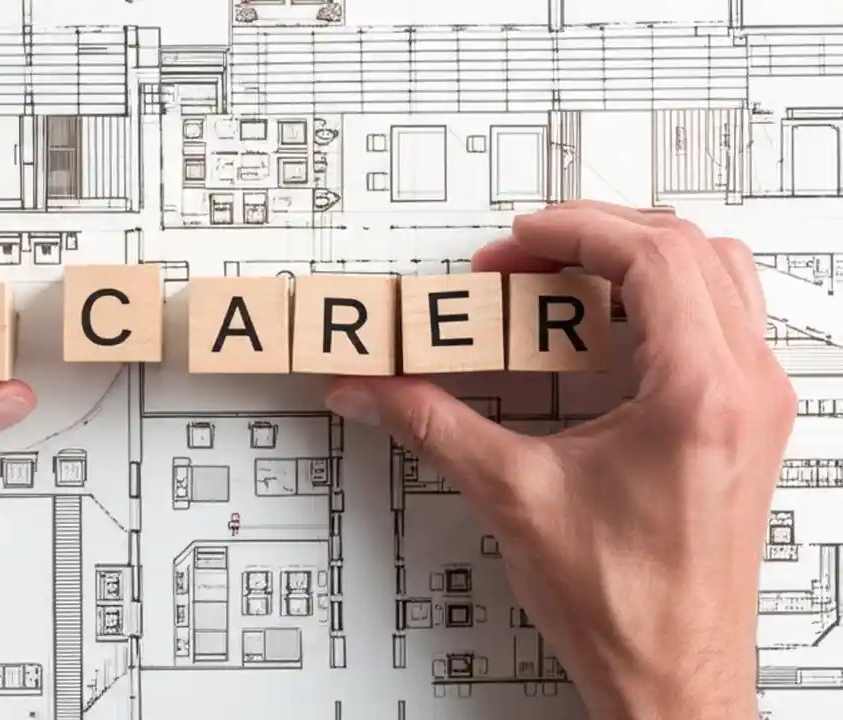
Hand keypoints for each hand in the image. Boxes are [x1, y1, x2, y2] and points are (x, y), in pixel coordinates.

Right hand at [325, 201, 791, 719]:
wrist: (673, 676)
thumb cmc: (628, 609)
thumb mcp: (515, 497)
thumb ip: (433, 425)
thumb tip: (377, 388)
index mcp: (701, 395)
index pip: (652, 257)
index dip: (575, 229)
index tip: (519, 239)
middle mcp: (745, 390)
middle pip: (689, 250)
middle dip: (596, 237)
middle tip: (523, 262)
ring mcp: (755, 405)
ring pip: (717, 277)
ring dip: (636, 261)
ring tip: (563, 283)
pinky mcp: (745, 423)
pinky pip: (720, 322)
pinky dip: (661, 302)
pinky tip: (602, 333)